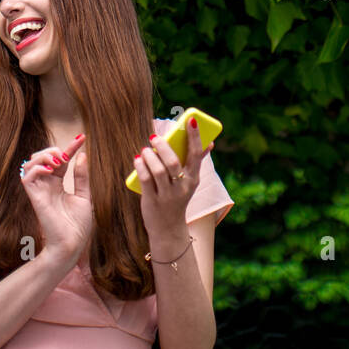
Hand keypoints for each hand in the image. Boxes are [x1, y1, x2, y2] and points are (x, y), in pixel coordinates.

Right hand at [19, 133, 91, 260]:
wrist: (72, 244)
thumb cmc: (78, 225)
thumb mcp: (84, 196)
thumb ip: (81, 176)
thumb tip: (82, 155)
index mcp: (58, 185)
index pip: (60, 160)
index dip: (69, 148)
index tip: (81, 138)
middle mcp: (47, 185)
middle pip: (40, 158)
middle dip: (51, 150)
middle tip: (65, 156)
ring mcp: (40, 191)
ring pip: (30, 164)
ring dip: (42, 156)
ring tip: (57, 161)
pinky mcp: (35, 197)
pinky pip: (27, 177)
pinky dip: (37, 167)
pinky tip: (50, 169)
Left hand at [133, 114, 203, 241]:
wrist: (168, 228)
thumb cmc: (177, 197)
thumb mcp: (189, 182)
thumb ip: (196, 162)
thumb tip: (210, 143)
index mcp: (193, 178)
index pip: (196, 154)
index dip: (195, 136)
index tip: (190, 120)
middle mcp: (182, 187)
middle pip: (174, 163)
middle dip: (163, 147)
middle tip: (154, 137)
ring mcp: (167, 195)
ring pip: (158, 171)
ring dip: (150, 156)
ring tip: (145, 150)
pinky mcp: (152, 201)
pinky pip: (145, 180)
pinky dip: (140, 167)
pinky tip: (138, 159)